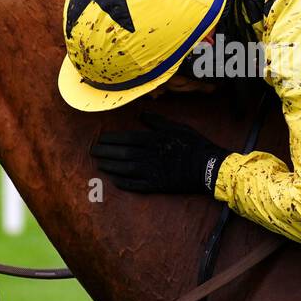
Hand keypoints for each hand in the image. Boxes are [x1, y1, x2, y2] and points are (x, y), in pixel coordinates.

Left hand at [91, 113, 228, 194]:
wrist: (208, 166)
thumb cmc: (194, 144)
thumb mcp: (177, 127)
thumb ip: (157, 121)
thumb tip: (142, 114)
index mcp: (153, 139)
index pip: (126, 138)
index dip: (111, 139)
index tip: (100, 139)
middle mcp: (149, 155)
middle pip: (121, 153)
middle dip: (105, 152)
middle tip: (93, 151)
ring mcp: (152, 171)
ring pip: (125, 169)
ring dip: (110, 166)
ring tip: (99, 164)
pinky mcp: (156, 185)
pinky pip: (136, 185)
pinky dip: (123, 183)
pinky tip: (114, 181)